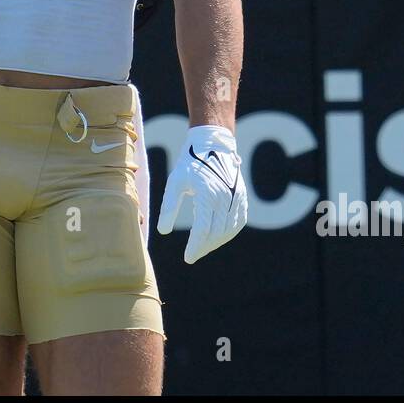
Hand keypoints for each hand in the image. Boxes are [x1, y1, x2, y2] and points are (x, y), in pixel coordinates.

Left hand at [157, 125, 247, 262]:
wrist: (213, 145)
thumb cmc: (190, 163)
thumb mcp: (175, 182)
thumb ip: (169, 206)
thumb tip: (162, 231)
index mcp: (207, 193)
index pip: (203, 229)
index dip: (195, 246)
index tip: (188, 258)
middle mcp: (225, 197)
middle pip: (217, 233)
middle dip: (204, 247)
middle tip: (193, 256)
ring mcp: (236, 198)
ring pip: (229, 230)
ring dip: (216, 242)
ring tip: (202, 248)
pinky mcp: (241, 197)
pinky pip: (238, 222)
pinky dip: (228, 233)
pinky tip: (217, 237)